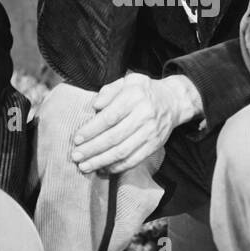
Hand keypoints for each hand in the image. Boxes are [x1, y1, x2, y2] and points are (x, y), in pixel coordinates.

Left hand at [70, 73, 198, 174]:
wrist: (173, 101)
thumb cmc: (144, 91)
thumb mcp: (127, 81)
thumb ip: (109, 91)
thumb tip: (95, 105)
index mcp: (134, 97)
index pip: (110, 117)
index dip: (91, 130)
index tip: (77, 139)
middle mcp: (144, 115)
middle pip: (114, 137)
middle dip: (92, 149)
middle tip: (76, 156)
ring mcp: (151, 132)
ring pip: (122, 152)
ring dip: (101, 161)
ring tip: (85, 166)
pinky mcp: (155, 145)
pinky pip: (134, 160)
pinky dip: (117, 167)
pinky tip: (103, 169)